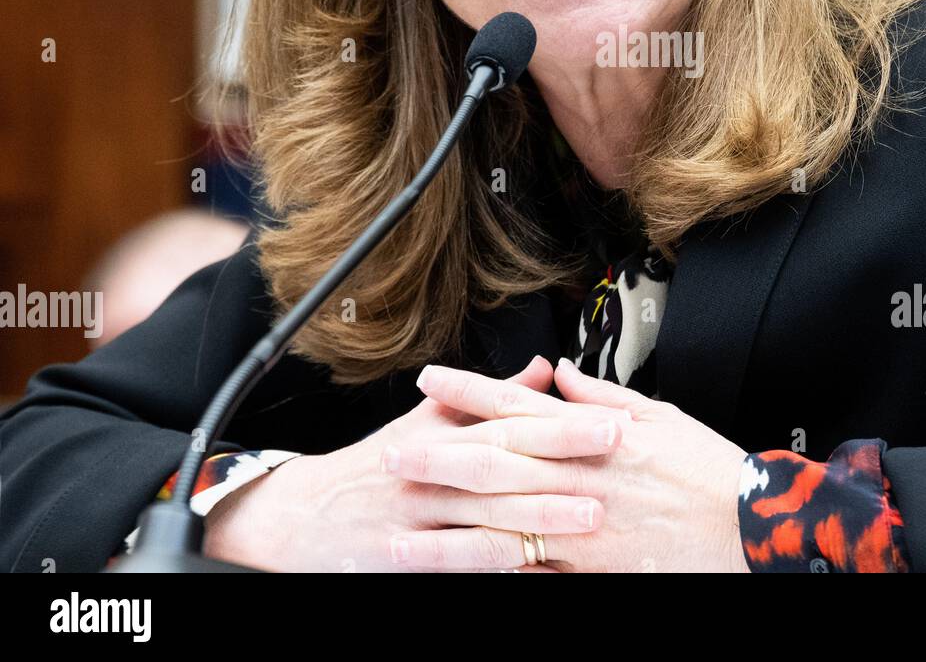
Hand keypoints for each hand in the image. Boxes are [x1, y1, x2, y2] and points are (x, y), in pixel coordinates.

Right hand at [203, 355, 625, 571]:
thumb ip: (488, 397)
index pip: (513, 423)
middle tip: (617, 456)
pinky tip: (534, 566)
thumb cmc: (372, 466)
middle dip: (565, 459)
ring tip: (590, 515)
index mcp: (445, 435)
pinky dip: (496, 565)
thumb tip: (542, 367)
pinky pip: (456, 561)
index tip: (612, 418)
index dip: (564, 421)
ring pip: (488, 515)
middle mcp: (433, 472)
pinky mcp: (404, 557)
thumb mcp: (425, 422)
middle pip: (507, 464)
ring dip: (542, 516)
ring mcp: (419, 516)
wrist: (301, 516)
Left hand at [417, 357, 750, 571]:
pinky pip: (529, 569)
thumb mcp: (660, 415)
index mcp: (594, 434)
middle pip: (495, 462)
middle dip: (438, 455)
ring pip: (500, 521)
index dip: (468, 392)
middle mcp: (579, 477)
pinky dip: (490, 569)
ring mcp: (580, 526)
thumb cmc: (707, 469)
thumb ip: (602, 395)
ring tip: (400, 523)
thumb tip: (559, 375)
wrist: (748, 525)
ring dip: (447, 522)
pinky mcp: (588, 567)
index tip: (429, 381)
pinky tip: (454, 570)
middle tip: (389, 452)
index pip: (517, 406)